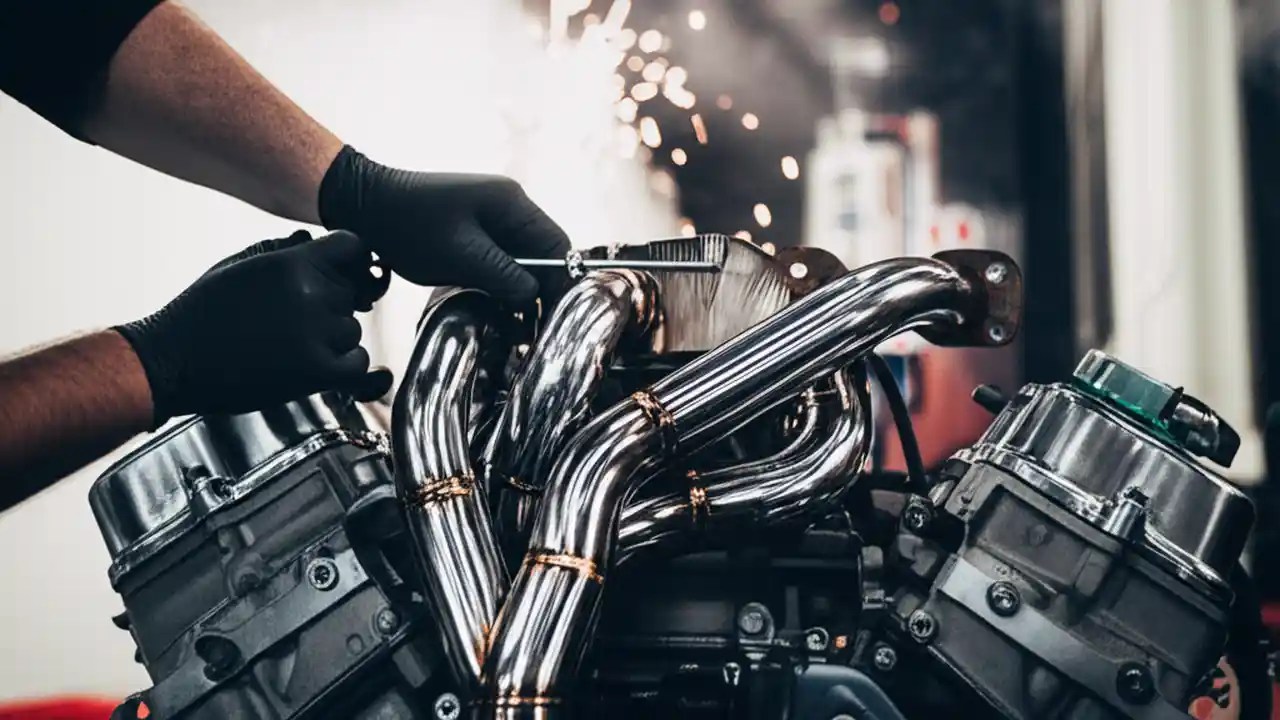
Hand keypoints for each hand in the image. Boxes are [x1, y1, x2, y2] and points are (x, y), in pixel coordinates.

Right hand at [116, 230, 391, 425]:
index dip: (350, 261)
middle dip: (331, 304)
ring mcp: (316, 332)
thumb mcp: (240, 266)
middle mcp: (310, 293)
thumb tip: (312, 238)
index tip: (339, 275)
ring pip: (352, 329)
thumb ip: (283, 250)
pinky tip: (317, 366)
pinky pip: (356, 363)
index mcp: (292, 262)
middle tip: (293, 321)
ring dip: (331, 338)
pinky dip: (343, 367)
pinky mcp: (317, 371)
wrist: (172, 361)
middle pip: (351, 293)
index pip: (353, 247)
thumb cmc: (202, 312)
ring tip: (290, 345)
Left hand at [317, 145, 570, 304]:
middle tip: (536, 329)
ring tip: (517, 327)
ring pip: (523, 263)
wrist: (363, 205)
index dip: (562, 282)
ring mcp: (491, 220)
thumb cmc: (409, 225)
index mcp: (512, 203)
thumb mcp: (461, 255)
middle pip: (543, 256)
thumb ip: (504, 276)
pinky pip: (501, 263)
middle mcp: (509, 208)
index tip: (558, 317)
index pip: (558, 245)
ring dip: (521, 292)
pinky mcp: (474, 235)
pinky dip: (502, 287)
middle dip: (543, 292)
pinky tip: (497, 310)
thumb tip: (535, 297)